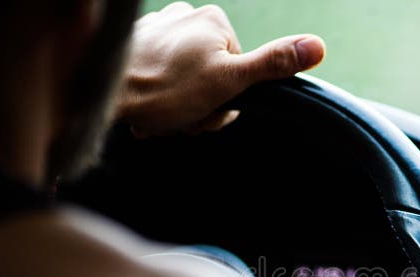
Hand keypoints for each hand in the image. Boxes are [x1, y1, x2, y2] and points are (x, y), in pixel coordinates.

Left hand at [115, 2, 325, 136]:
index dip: (227, 101)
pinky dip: (158, 98)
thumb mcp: (228, 82)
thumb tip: (318, 47)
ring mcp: (160, 28)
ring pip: (187, 80)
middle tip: (182, 117)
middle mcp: (186, 16)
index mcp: (214, 22)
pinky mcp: (137, 44)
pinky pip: (162, 76)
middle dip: (201, 108)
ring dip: (179, 109)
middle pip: (213, 77)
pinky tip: (147, 109)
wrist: (101, 93)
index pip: (240, 72)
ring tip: (162, 116)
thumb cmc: (164, 90)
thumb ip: (273, 65)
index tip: (206, 110)